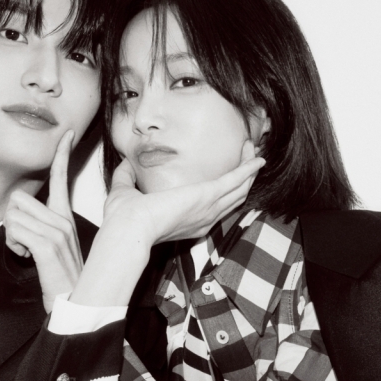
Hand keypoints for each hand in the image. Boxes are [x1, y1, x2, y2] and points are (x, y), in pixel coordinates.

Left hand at [4, 130, 82, 312]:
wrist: (73, 300)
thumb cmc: (61, 276)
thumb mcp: (54, 245)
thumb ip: (41, 225)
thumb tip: (19, 216)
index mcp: (64, 216)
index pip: (61, 177)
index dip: (62, 153)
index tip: (66, 134)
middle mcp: (62, 219)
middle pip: (18, 198)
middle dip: (11, 220)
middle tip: (24, 241)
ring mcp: (57, 231)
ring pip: (12, 215)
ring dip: (11, 235)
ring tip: (28, 251)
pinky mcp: (47, 245)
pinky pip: (14, 230)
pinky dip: (14, 245)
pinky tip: (28, 257)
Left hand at [103, 140, 264, 247]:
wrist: (128, 228)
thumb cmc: (123, 220)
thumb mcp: (125, 192)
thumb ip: (126, 177)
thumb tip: (126, 163)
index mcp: (186, 221)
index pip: (212, 208)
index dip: (222, 191)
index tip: (227, 176)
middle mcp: (203, 220)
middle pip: (233, 198)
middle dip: (242, 177)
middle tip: (247, 157)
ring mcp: (208, 210)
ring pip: (239, 190)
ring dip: (248, 170)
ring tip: (253, 151)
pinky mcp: (209, 195)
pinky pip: (235, 182)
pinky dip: (247, 170)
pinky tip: (257, 160)